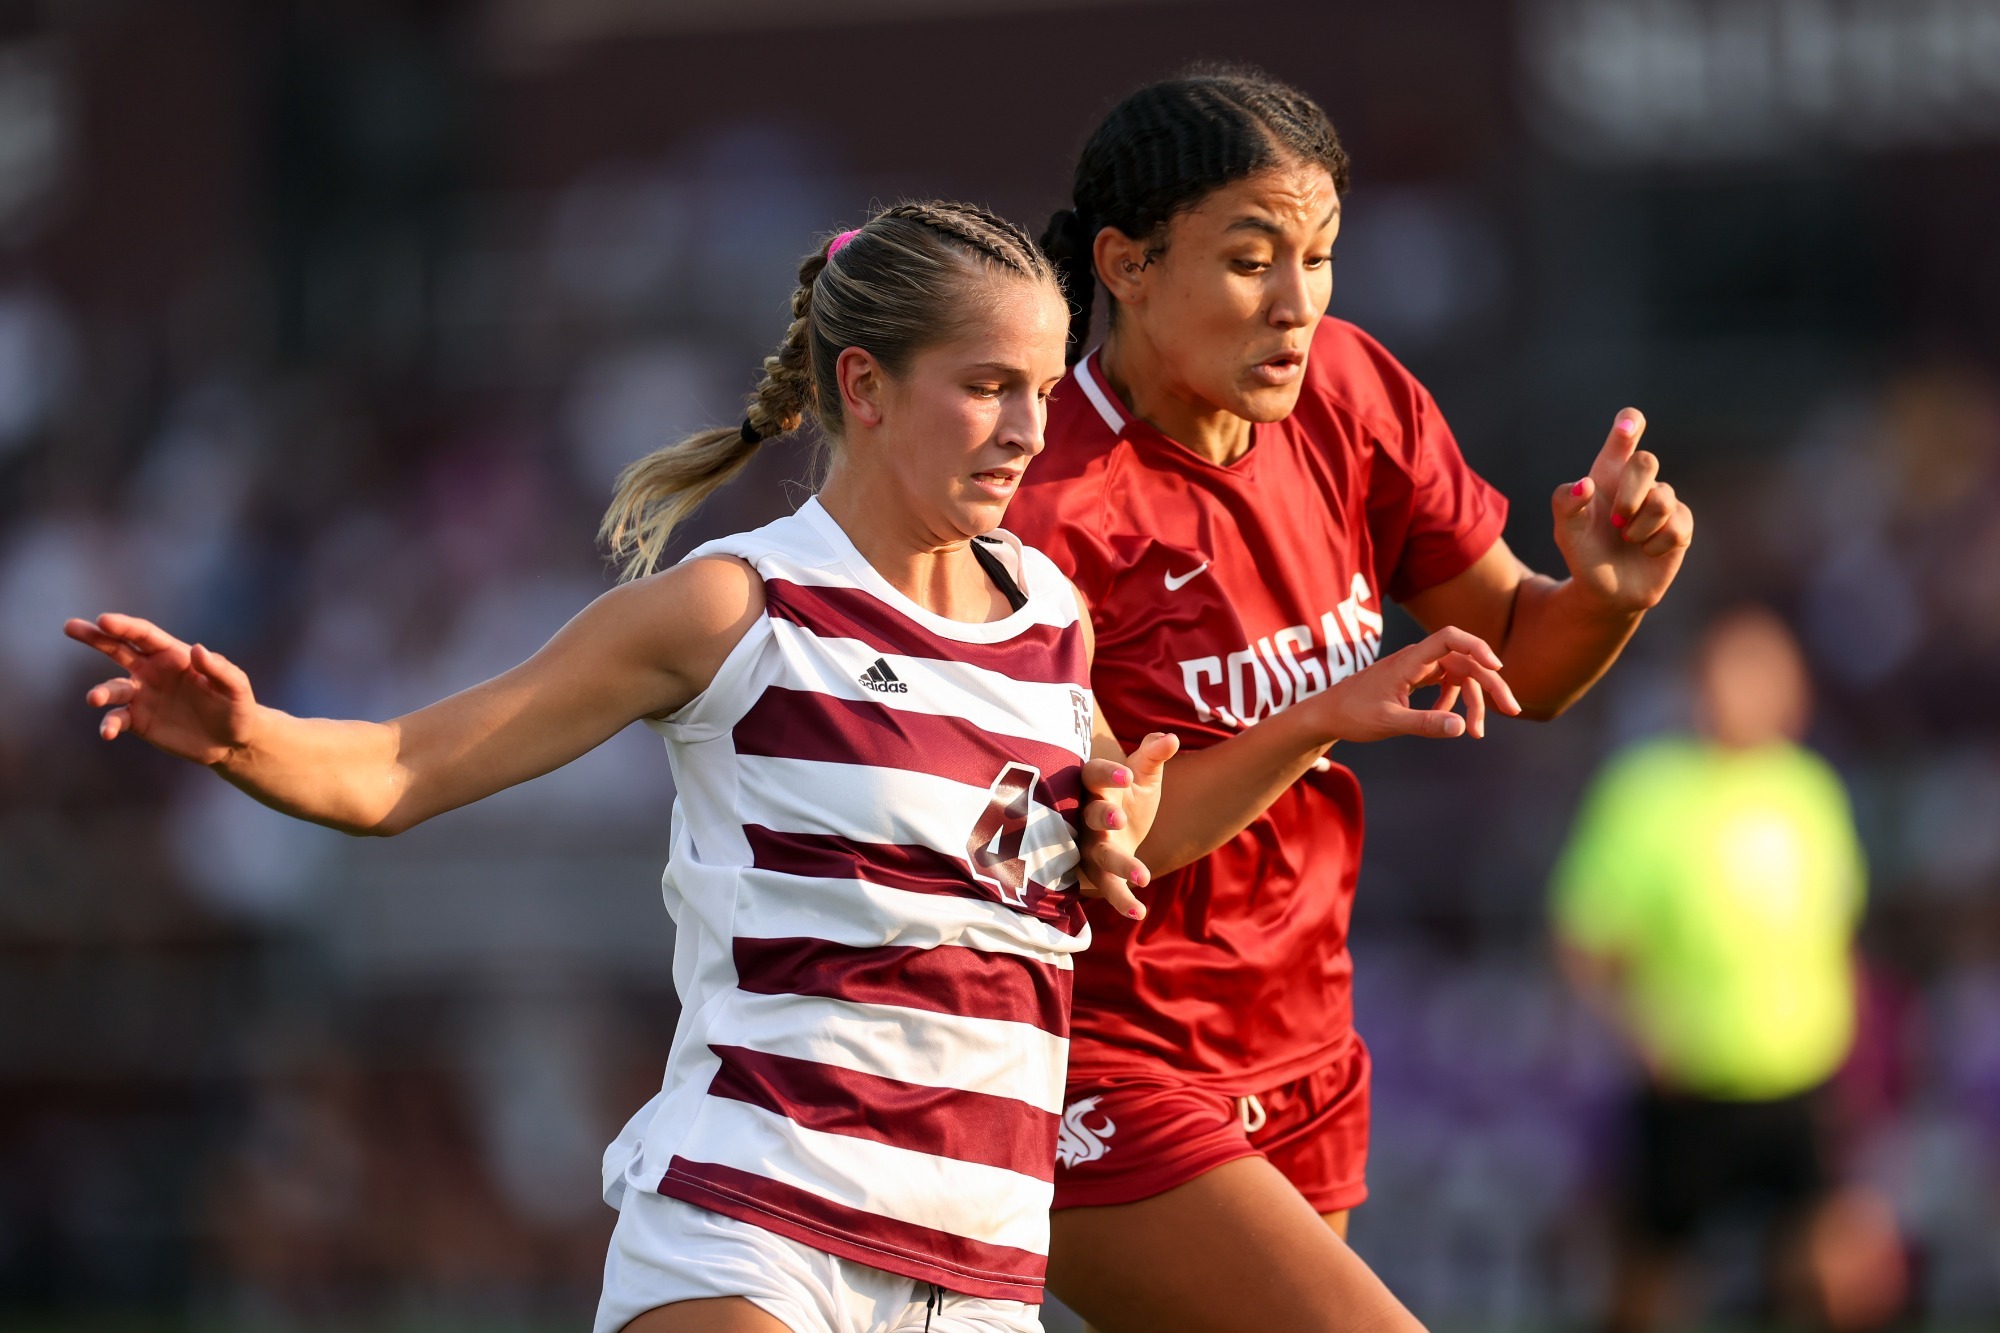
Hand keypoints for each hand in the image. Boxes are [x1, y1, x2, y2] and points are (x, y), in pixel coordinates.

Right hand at [64, 613, 259, 764]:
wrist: (232, 741)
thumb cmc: (237, 707)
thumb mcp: (236, 687)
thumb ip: (219, 669)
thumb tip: (197, 649)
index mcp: (174, 655)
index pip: (144, 635)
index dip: (124, 626)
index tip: (103, 620)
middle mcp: (152, 671)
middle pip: (117, 649)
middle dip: (94, 637)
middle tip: (70, 626)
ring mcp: (142, 696)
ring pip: (113, 688)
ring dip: (101, 692)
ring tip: (95, 699)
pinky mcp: (138, 721)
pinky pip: (117, 718)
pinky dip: (109, 724)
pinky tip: (108, 731)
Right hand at [1077, 731, 1178, 920]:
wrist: (1118, 827)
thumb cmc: (1128, 794)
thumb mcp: (1142, 774)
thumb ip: (1153, 755)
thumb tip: (1171, 737)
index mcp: (1095, 787)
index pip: (1094, 775)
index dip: (1107, 774)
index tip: (1126, 775)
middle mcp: (1086, 818)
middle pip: (1089, 817)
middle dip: (1102, 818)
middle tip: (1119, 819)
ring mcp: (1090, 847)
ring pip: (1098, 858)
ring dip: (1118, 866)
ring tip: (1143, 876)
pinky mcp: (1099, 873)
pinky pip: (1107, 888)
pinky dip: (1122, 901)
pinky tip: (1140, 912)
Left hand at [1311, 626, 1521, 741]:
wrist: (1328, 714)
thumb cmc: (1353, 715)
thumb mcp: (1389, 723)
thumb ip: (1425, 724)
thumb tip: (1462, 727)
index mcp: (1409, 660)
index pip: (1450, 638)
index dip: (1477, 647)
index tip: (1497, 667)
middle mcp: (1417, 658)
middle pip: (1465, 661)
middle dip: (1490, 684)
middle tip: (1513, 710)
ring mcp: (1418, 667)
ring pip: (1460, 675)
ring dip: (1474, 700)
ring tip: (1477, 732)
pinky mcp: (1416, 678)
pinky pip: (1447, 683)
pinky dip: (1454, 702)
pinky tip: (1448, 721)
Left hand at [1553, 409, 1693, 614]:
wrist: (1605, 589)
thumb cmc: (1584, 552)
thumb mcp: (1566, 531)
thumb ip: (1565, 504)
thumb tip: (1585, 485)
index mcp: (1609, 473)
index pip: (1624, 435)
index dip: (1629, 423)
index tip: (1627, 425)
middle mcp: (1639, 481)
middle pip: (1646, 461)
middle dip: (1631, 492)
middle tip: (1616, 521)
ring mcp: (1663, 500)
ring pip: (1661, 499)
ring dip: (1639, 527)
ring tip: (1627, 539)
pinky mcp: (1681, 524)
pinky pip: (1675, 527)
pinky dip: (1654, 545)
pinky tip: (1646, 551)